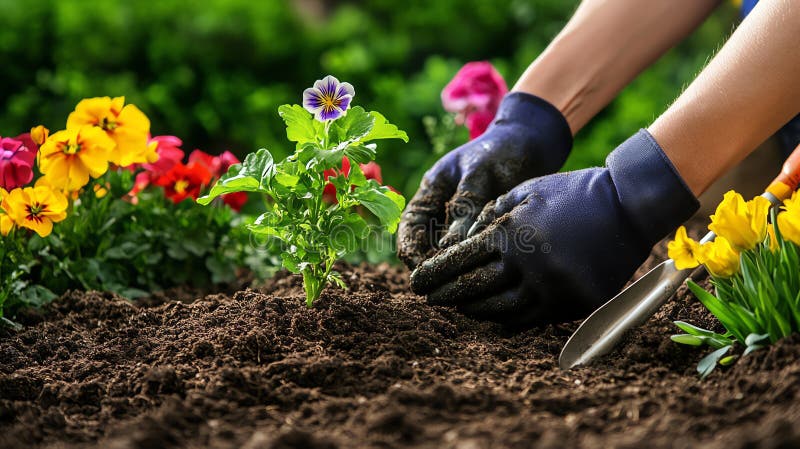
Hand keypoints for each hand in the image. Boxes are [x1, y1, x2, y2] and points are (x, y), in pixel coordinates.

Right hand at [397, 92, 571, 268]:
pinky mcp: (486, 233)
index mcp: (432, 192)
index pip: (410, 227)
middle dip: (433, 268)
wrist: (533, 142)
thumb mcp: (478, 173)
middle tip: (446, 286)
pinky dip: (479, 264)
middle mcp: (444, 211)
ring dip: (456, 269)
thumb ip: (465, 206)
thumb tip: (451, 248)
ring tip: (468, 283)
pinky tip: (490, 273)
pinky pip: (476, 255)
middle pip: (427, 248)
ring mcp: (465, 224)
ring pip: (451, 256)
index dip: (410, 249)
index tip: (421, 269)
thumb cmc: (500, 151)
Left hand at [409, 130, 698, 326]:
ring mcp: (551, 289)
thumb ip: (491, 215)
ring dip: (474, 310)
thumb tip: (462, 240)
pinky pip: (530, 319)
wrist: (627, 206)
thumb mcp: (525, 191)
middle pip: (475, 290)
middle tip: (429, 299)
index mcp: (510, 234)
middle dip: (447, 295)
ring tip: (458, 307)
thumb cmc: (571, 192)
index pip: (460, 260)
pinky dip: (505, 319)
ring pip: (500, 310)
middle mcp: (527, 266)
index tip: (417, 282)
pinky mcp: (572, 304)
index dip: (435, 273)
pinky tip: (492, 314)